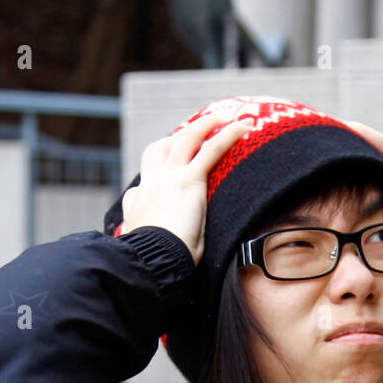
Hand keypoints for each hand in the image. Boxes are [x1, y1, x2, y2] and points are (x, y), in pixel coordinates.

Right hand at [118, 111, 253, 264]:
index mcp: (139, 205)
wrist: (153, 262)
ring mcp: (168, 178)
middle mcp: (151, 185)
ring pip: (185, 140)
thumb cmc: (155, 265)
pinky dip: (228, 135)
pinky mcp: (189, 181)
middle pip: (159, 150)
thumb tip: (167, 249)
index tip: (166, 179)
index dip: (154, 178)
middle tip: (194, 134)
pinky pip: (210, 150)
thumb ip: (157, 245)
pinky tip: (244, 127)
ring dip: (204, 125)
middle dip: (176, 140)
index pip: (142, 186)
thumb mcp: (152, 253)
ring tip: (222, 117)